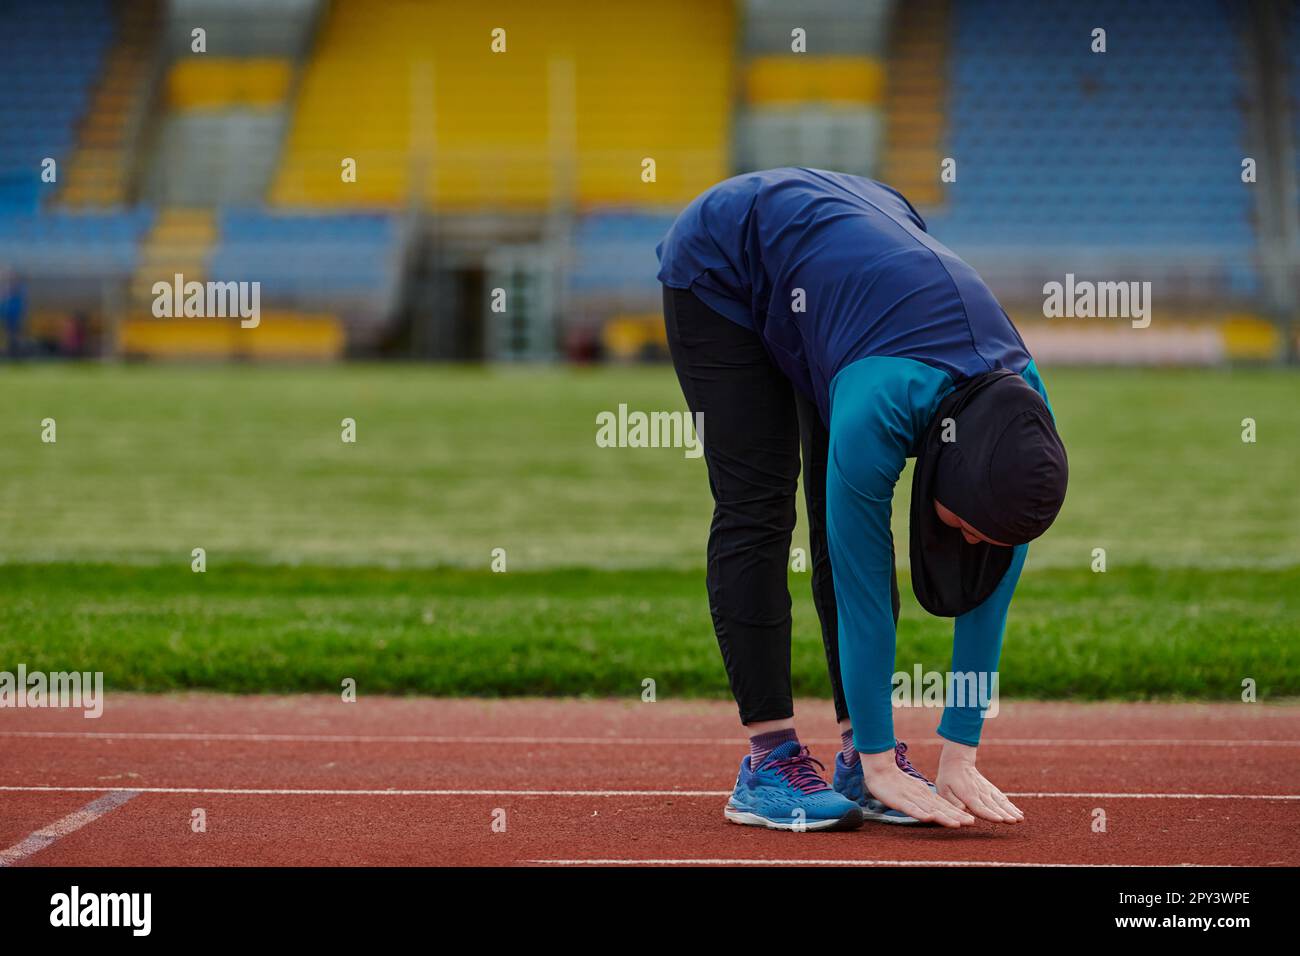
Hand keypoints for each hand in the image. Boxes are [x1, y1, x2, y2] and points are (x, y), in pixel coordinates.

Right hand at [860, 750, 974, 827]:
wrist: (880, 770)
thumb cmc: (896, 783)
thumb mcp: (914, 792)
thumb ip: (925, 801)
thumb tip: (936, 811)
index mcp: (926, 795)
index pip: (944, 806)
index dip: (957, 814)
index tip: (971, 821)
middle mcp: (922, 797)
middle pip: (941, 808)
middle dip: (956, 816)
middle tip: (971, 823)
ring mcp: (911, 798)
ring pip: (930, 809)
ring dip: (943, 817)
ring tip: (956, 824)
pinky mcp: (900, 800)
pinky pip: (911, 808)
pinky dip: (920, 813)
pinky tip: (928, 818)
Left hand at [935, 740, 1023, 823]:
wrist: (958, 762)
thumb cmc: (948, 778)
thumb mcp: (943, 789)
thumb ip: (952, 800)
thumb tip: (962, 809)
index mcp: (969, 795)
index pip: (980, 807)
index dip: (990, 814)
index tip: (1000, 819)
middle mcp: (981, 794)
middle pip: (994, 806)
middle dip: (1005, 814)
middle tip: (1015, 821)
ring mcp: (988, 791)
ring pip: (1001, 802)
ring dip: (1011, 811)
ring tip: (1020, 818)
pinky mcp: (991, 790)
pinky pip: (1002, 798)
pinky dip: (1011, 805)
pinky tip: (1018, 812)